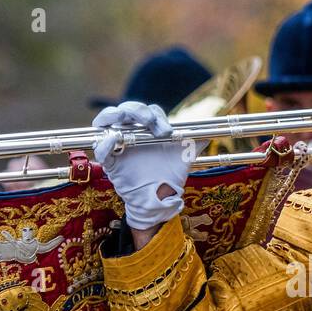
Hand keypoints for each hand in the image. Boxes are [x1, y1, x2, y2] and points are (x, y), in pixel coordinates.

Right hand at [92, 101, 190, 230]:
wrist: (158, 200)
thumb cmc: (169, 176)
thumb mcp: (184, 159)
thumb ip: (194, 144)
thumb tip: (210, 134)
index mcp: (150, 130)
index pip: (150, 112)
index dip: (157, 116)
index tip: (166, 132)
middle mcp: (133, 133)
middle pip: (129, 111)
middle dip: (138, 111)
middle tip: (149, 122)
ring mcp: (119, 145)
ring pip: (108, 121)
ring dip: (114, 116)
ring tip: (123, 119)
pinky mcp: (110, 161)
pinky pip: (101, 149)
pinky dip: (105, 143)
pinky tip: (113, 139)